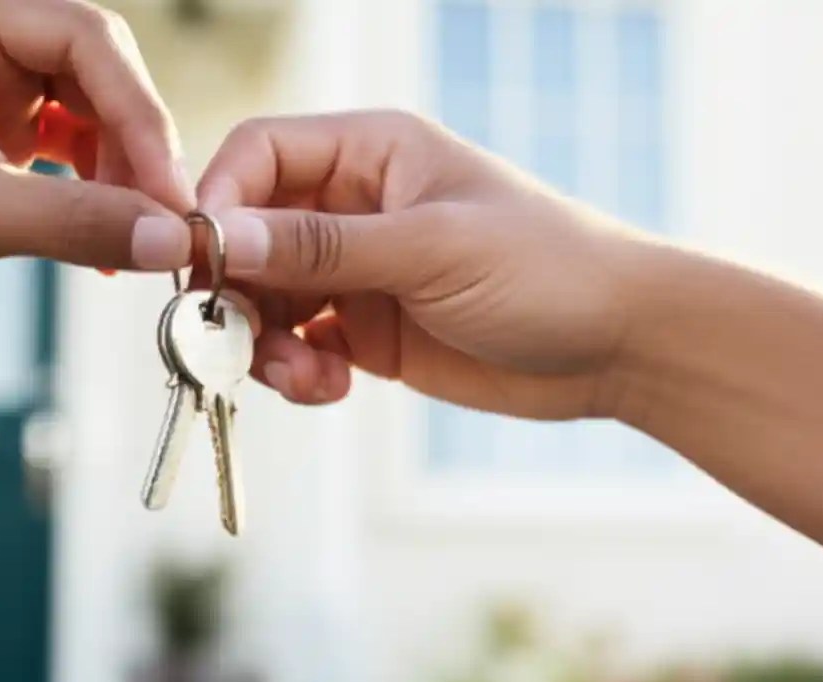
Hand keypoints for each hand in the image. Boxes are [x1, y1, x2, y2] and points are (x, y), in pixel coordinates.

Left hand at [0, 0, 194, 310]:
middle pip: (98, 70)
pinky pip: (67, 146)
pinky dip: (94, 191)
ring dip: (121, 173)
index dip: (139, 116)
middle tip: (166, 218)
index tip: (170, 191)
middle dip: (135, 146)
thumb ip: (74, 223)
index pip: (84, 38)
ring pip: (91, 109)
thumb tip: (170, 239)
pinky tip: (107, 239)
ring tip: (137, 237)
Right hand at [198, 111, 658, 419]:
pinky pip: (296, 346)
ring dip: (262, 342)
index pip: (258, 154)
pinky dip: (295, 371)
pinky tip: (331, 387)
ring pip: (264, 298)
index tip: (204, 264)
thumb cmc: (548, 269)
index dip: (218, 202)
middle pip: (248, 234)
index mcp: (371, 153)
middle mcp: (353, 206)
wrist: (619, 347)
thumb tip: (221, 235)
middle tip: (234, 341)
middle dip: (234, 290)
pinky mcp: (364, 329)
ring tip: (303, 377)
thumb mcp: (433, 248)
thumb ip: (325, 246)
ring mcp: (357, 271)